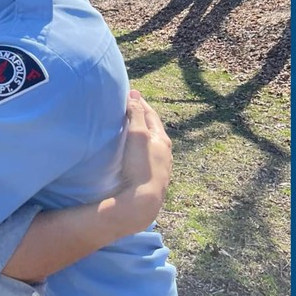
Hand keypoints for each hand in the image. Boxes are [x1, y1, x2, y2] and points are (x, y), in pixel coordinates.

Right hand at [114, 90, 172, 224]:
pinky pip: (148, 158)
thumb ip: (136, 114)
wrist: (142, 201)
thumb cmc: (140, 166)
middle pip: (154, 129)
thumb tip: (134, 95)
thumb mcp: (138, 135)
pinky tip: (136, 155)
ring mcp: (161, 167)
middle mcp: (165, 152)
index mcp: (162, 140)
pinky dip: (141, 150)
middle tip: (131, 108)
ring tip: (132, 130)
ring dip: (143, 135)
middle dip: (143, 117)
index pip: (151, 115)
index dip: (140, 103)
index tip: (131, 94)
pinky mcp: (154, 180)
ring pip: (152, 145)